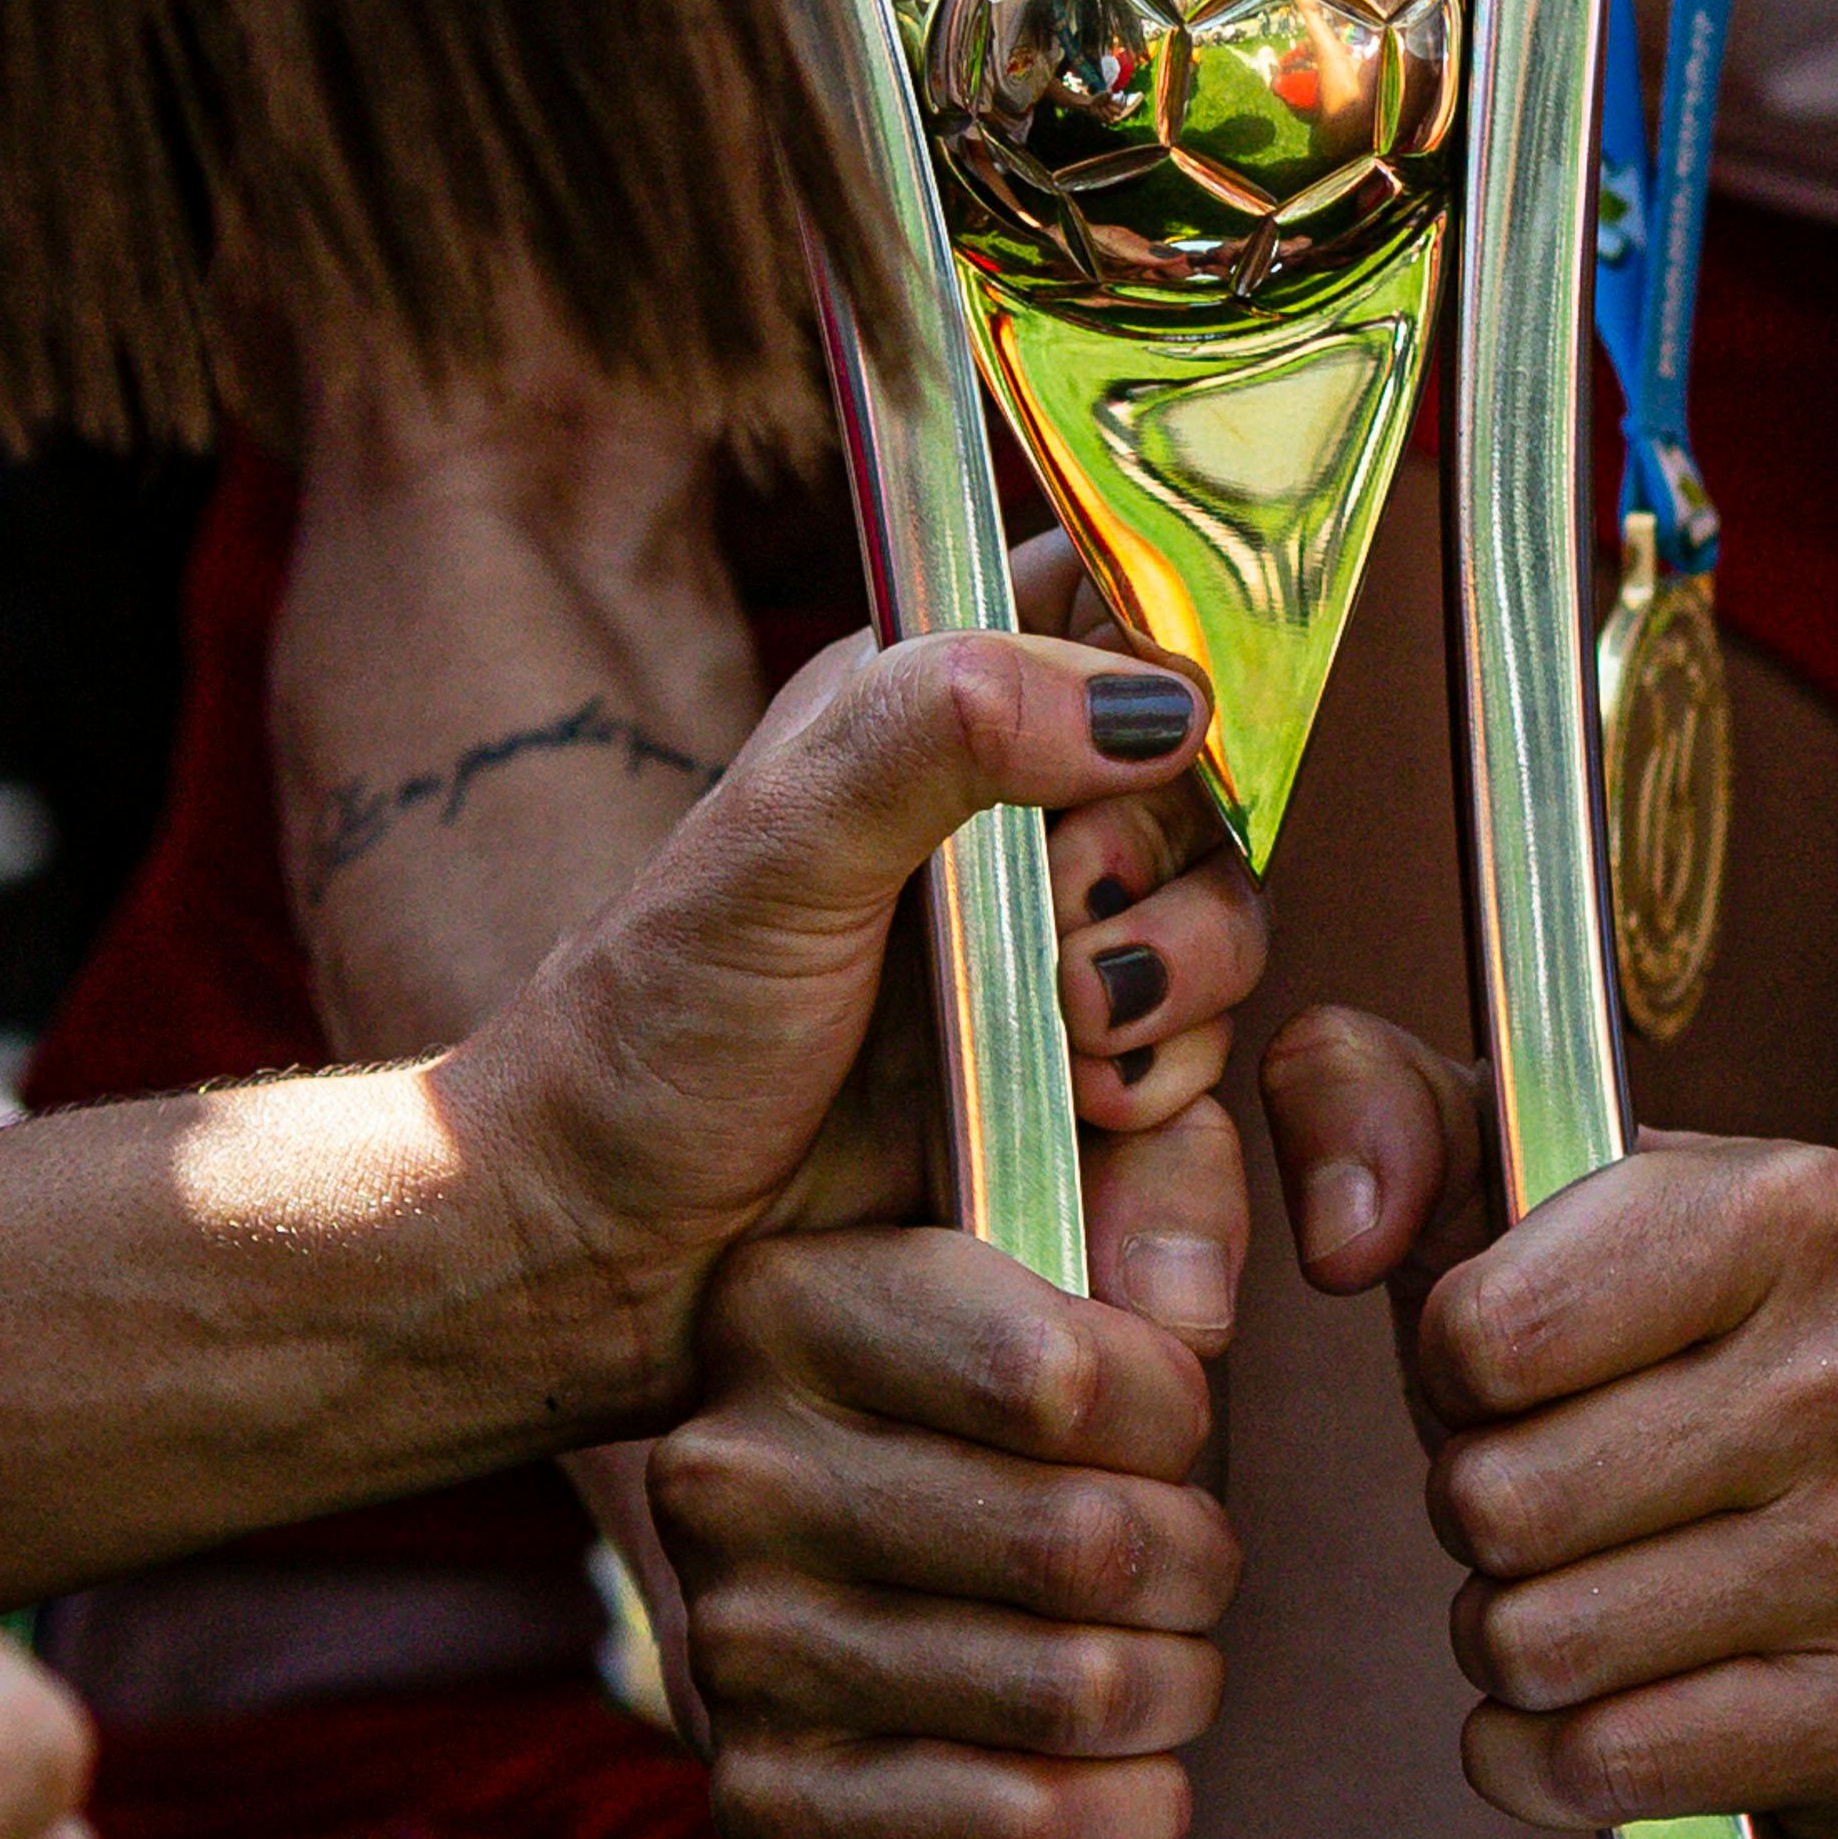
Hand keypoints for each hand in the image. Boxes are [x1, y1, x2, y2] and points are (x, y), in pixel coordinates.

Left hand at [468, 613, 1259, 1434]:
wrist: (619, 1238)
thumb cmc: (657, 1025)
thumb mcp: (778, 844)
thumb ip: (939, 730)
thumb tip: (1145, 701)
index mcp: (927, 706)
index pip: (1106, 600)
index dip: (1165, 652)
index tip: (1158, 733)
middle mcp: (1006, 815)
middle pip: (1197, 779)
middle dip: (1167, 857)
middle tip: (1073, 922)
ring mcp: (1050, 950)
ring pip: (1218, 919)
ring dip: (1182, 975)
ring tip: (1077, 1033)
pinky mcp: (1072, 1075)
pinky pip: (1196, 1055)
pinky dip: (1171, 1081)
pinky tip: (1090, 1107)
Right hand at [646, 1097, 1246, 1838]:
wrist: (830, 1611)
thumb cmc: (984, 1416)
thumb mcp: (1059, 1243)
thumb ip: (1152, 1186)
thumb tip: (1191, 1306)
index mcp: (785, 1303)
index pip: (1056, 1376)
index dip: (1172, 1414)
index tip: (1171, 1425)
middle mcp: (730, 1471)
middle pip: (1082, 1545)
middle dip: (1195, 1562)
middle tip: (1189, 1559)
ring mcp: (736, 1645)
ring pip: (1073, 1688)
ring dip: (1174, 1683)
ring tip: (1163, 1655)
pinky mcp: (769, 1807)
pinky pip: (1020, 1824)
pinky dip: (1127, 1807)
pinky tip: (1133, 1772)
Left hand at [1262, 1010, 1837, 1838]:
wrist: (1836, 1459)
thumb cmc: (1618, 1311)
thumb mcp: (1486, 1160)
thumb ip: (1358, 1098)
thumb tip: (1340, 1234)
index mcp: (1790, 1209)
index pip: (1483, 1339)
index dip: (1454, 1365)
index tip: (1514, 1361)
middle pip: (1504, 1506)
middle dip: (1478, 1505)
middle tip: (1546, 1482)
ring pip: (1542, 1648)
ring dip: (1510, 1631)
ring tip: (1584, 1572)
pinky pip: (1611, 1766)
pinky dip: (1557, 1751)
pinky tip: (1603, 1689)